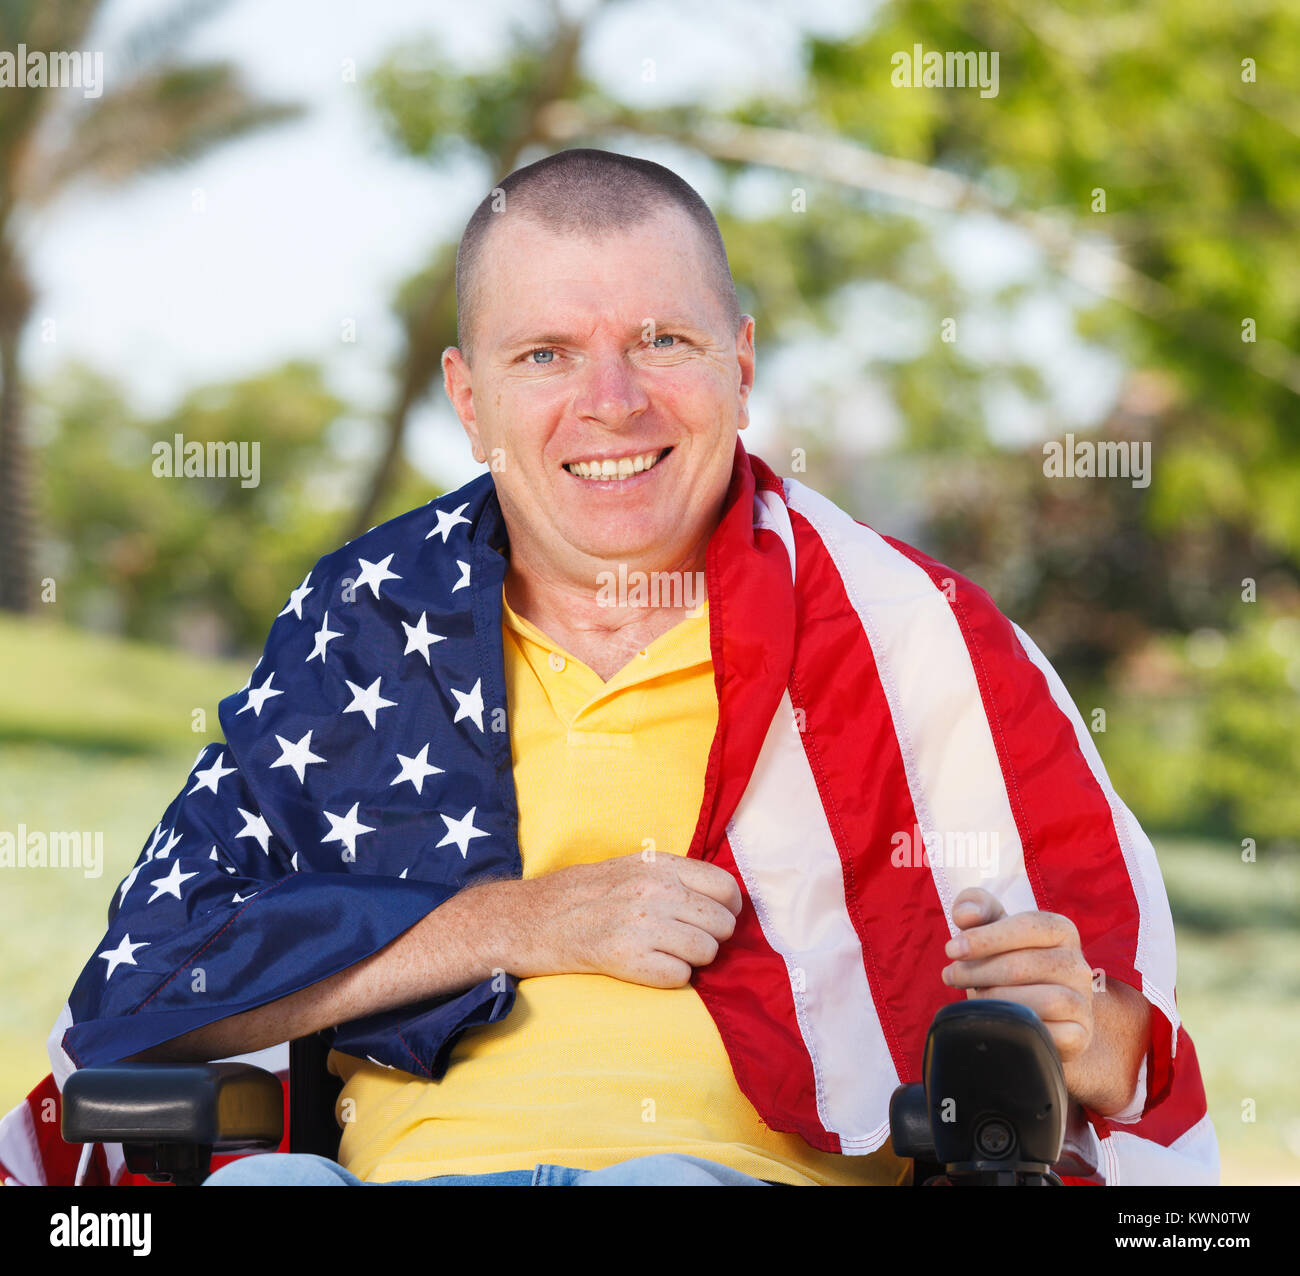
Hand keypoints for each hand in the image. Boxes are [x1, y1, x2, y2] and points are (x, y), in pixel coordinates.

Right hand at [516, 850, 742, 987]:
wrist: (531, 918)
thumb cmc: (586, 894)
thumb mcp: (633, 867)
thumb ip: (674, 876)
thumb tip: (721, 899)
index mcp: (660, 865)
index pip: (726, 887)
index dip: (727, 909)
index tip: (713, 919)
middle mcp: (656, 890)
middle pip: (722, 925)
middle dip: (709, 938)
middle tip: (683, 940)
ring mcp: (642, 924)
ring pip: (706, 953)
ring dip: (691, 960)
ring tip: (664, 954)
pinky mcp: (627, 958)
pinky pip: (680, 978)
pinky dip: (669, 978)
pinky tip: (647, 967)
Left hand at [941, 887, 1094, 1064]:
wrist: (1034, 1010)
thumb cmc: (1005, 960)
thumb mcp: (990, 929)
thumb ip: (975, 908)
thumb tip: (965, 913)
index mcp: (1061, 930)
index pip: (1028, 925)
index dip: (986, 937)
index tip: (952, 950)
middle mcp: (1077, 964)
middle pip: (1025, 965)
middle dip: (979, 971)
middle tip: (952, 975)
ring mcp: (1083, 1001)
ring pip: (1042, 1001)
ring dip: (997, 1000)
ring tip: (974, 997)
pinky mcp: (1080, 1034)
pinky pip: (1053, 1035)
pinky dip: (1020, 1029)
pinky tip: (999, 1022)